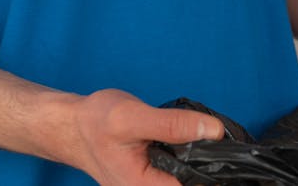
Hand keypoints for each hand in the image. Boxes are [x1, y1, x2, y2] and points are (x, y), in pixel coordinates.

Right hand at [67, 89, 223, 185]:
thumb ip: (173, 125)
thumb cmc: (94, 122)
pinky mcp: (154, 175)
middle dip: (208, 163)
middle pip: (194, 183)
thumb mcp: (132, 118)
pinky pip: (180, 170)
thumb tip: (214, 131)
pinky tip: (190, 139)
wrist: (72, 125)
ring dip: (200, 158)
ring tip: (201, 135)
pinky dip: (190, 155)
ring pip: (189, 177)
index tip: (225, 148)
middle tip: (212, 136)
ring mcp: (150, 185)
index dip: (214, 170)